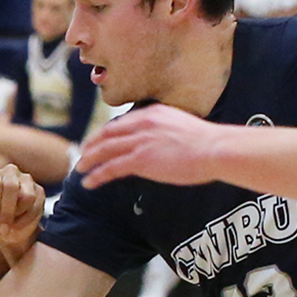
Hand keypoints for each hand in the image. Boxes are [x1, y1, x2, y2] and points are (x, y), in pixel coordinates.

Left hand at [0, 163, 43, 251]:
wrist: (4, 231)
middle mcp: (8, 171)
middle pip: (11, 187)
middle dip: (7, 211)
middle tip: (2, 227)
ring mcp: (25, 179)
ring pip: (27, 196)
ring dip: (17, 216)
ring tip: (9, 225)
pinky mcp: (38, 190)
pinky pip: (36, 204)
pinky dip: (27, 219)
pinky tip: (18, 225)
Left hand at [75, 105, 223, 187]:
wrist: (217, 149)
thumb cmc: (210, 144)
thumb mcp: (184, 128)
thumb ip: (167, 132)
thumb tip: (164, 144)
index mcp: (154, 113)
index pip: (122, 122)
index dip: (107, 133)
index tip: (100, 141)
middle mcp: (143, 123)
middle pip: (108, 133)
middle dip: (92, 144)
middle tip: (84, 154)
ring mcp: (140, 141)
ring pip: (104, 150)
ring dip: (89, 160)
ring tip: (80, 170)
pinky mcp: (140, 159)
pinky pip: (111, 167)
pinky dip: (97, 175)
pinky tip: (89, 183)